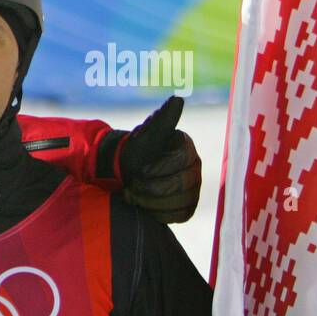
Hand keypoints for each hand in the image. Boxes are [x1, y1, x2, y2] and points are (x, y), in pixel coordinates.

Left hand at [119, 96, 201, 222]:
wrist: (122, 175)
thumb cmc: (132, 153)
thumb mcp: (143, 137)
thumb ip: (161, 121)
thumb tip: (178, 100)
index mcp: (186, 147)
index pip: (179, 164)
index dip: (155, 171)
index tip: (138, 171)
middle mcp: (195, 166)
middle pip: (181, 185)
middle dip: (150, 188)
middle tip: (132, 186)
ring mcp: (193, 187)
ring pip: (181, 202)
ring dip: (152, 202)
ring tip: (136, 195)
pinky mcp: (188, 206)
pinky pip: (180, 215)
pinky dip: (159, 214)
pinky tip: (145, 206)